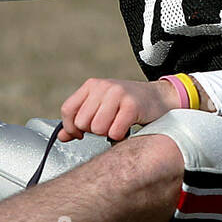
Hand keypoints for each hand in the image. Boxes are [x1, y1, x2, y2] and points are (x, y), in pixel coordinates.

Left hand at [59, 78, 181, 141]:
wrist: (160, 97)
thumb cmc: (128, 104)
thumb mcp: (101, 107)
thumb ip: (80, 120)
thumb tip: (62, 136)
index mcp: (91, 85)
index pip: (67, 110)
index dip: (71, 127)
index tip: (80, 133)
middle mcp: (103, 86)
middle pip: (82, 122)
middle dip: (93, 131)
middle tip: (107, 125)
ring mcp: (118, 94)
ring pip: (97, 128)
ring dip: (108, 133)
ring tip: (117, 125)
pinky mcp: (132, 105)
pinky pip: (114, 132)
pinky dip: (120, 136)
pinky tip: (126, 128)